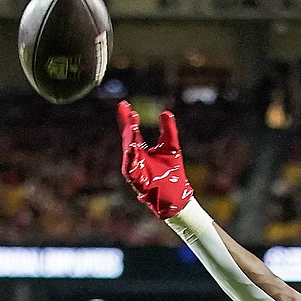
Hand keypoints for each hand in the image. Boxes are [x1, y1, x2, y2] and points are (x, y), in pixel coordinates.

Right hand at [118, 100, 192, 218]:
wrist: (177, 197)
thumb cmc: (172, 173)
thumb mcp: (171, 147)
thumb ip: (168, 130)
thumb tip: (165, 112)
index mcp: (140, 150)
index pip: (131, 131)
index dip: (127, 118)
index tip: (124, 103)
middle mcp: (134, 159)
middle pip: (128, 139)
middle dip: (128, 126)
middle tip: (129, 111)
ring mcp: (134, 170)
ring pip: (128, 153)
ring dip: (129, 140)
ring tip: (131, 126)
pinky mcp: (137, 182)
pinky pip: (131, 169)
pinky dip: (131, 159)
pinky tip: (132, 147)